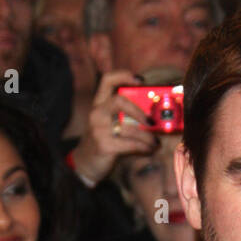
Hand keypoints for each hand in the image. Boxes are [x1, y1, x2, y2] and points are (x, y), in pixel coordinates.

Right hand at [70, 69, 156, 185]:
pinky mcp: (104, 146)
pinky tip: (150, 149)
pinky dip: (144, 147)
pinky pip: (130, 144)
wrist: (85, 164)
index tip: (140, 80)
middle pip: (119, 101)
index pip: (107, 81)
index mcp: (98, 104)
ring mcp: (99, 129)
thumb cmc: (103, 142)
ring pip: (129, 128)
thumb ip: (124, 117)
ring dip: (147, 136)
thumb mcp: (108, 125)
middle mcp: (97, 113)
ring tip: (156, 142)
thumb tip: (153, 117)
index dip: (123, 75)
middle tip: (152, 122)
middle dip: (139, 111)